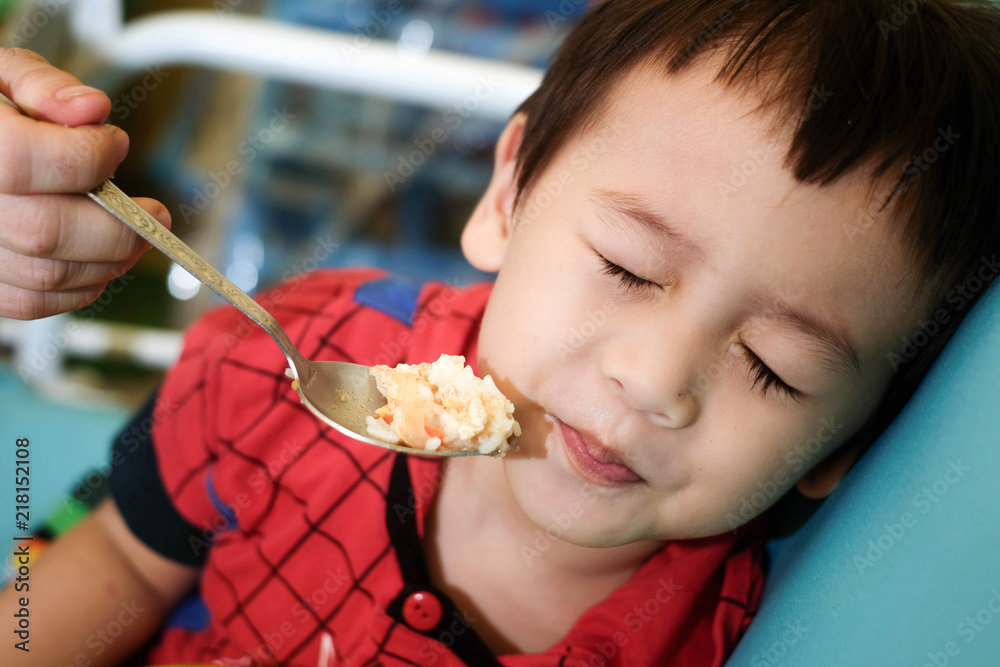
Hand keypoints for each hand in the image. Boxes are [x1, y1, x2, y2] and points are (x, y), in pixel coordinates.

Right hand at [0, 48, 170, 319]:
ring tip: (136, 236)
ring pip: (45, 274)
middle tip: (155, 212)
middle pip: (43, 231)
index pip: (24, 160)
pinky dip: (80, 288)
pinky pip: (30, 303)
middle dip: (117, 225)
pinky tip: (102, 261)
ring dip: (108, 260)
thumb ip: (41, 84)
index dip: (86, 155)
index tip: (115, 144)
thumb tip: (91, 109)